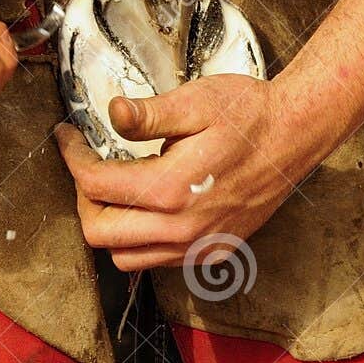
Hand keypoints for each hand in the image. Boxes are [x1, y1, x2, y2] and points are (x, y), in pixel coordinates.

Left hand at [57, 74, 319, 271]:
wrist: (295, 137)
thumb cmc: (248, 115)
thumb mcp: (196, 101)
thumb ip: (149, 113)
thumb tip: (113, 113)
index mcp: (171, 189)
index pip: (96, 185)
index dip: (73, 159)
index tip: (68, 139)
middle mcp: (181, 228)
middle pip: (100, 233)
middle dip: (84, 199)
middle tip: (88, 168)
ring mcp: (197, 246)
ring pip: (124, 258)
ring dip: (109, 227)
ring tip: (115, 191)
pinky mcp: (210, 253)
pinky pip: (156, 262)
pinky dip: (139, 242)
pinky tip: (146, 209)